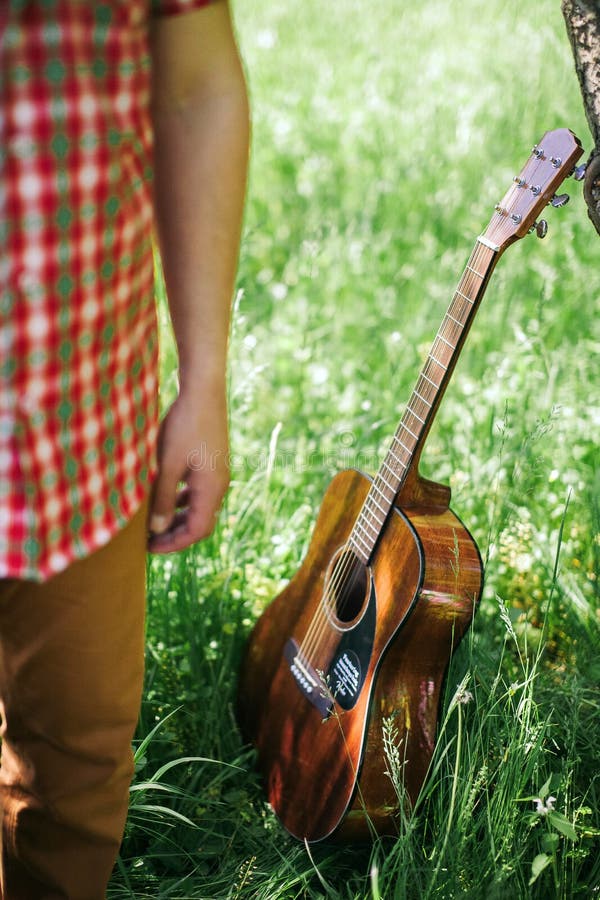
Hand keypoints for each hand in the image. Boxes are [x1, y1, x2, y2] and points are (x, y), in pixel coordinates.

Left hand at [147, 382, 229, 553]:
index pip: (196, 531)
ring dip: (177, 518)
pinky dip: (181, 501)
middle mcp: (218, 485)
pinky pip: (197, 491)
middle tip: (148, 540)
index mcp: (211, 489)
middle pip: (200, 523)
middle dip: (175, 534)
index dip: (173, 544)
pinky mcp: (211, 462)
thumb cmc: (184, 426)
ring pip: (198, 507)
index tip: (149, 548)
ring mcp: (216, 473)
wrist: (202, 391)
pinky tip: (164, 496)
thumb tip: (156, 529)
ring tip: (153, 523)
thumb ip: (162, 498)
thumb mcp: (167, 464)